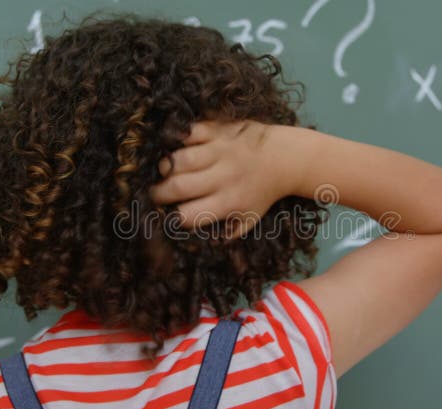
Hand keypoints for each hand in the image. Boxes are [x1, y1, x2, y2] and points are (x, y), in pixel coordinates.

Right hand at [150, 119, 288, 238]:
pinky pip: (191, 131)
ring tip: (163, 171)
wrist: (287, 158)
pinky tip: (173, 146)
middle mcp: (223, 177)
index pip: (189, 215)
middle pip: (178, 186)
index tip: (165, 215)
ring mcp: (221, 151)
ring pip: (181, 158)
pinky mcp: (221, 130)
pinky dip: (177, 137)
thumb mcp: (251, 218)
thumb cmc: (264, 191)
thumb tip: (202, 244)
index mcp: (229, 202)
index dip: (172, 217)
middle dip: (158, 192)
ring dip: (165, 165)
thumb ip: (228, 233)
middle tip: (154, 193)